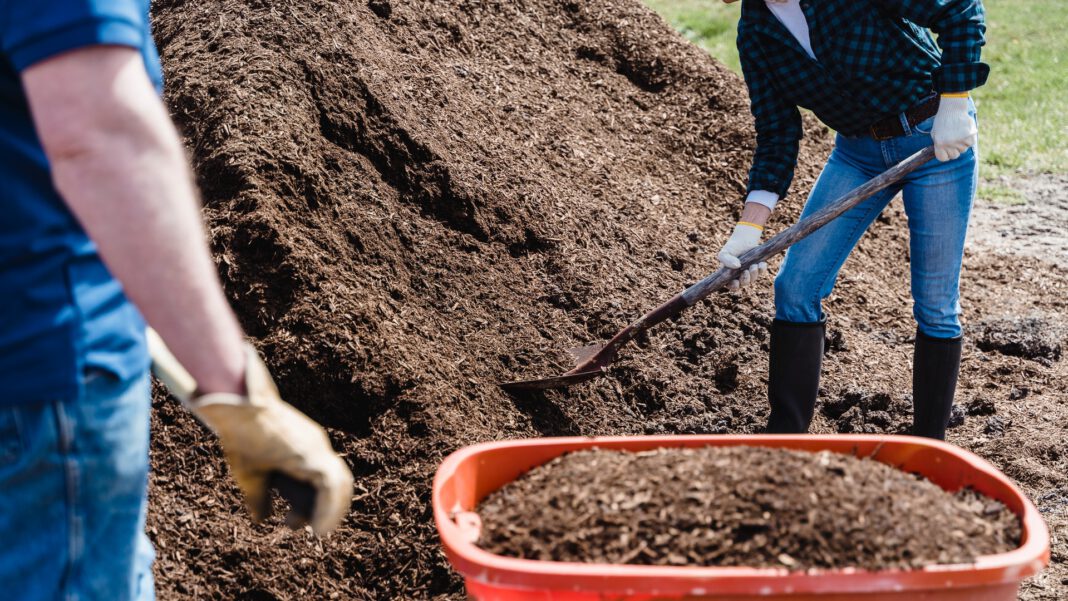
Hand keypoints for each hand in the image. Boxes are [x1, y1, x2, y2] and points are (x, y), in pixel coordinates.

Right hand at [147, 330, 353, 535]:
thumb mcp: (251, 475)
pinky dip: (329, 508)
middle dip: (328, 508)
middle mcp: (316, 446)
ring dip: (331, 511)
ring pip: (339, 484)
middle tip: (314, 529)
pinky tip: (319, 527)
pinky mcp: (312, 452)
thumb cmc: (241, 437)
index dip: (316, 503)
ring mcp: (317, 447)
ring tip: (319, 532)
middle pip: (336, 482)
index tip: (293, 523)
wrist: (238, 409)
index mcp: (303, 450)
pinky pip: (331, 486)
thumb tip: (262, 520)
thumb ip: (260, 498)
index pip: (322, 479)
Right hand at [717, 222, 767, 289]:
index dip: (734, 286)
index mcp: (730, 275)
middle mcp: (740, 276)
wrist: (743, 239)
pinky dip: (762, 269)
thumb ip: (726, 260)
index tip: (736, 281)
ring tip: (753, 265)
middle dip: (745, 279)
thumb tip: (737, 266)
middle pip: (743, 283)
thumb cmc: (732, 248)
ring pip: (753, 279)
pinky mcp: (758, 267)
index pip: (731, 285)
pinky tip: (760, 263)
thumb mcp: (725, 253)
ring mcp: (750, 272)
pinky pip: (761, 272)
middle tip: (746, 271)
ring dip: (754, 274)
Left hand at [931, 95, 976, 161]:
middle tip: (954, 142)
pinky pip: (970, 144)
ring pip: (963, 150)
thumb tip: (943, 154)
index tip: (947, 151)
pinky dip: (969, 139)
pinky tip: (965, 132)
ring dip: (962, 144)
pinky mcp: (969, 135)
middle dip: (954, 150)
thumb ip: (938, 145)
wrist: (952, 109)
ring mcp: (959, 140)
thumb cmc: (942, 121)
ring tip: (958, 134)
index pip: (943, 158)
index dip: (945, 155)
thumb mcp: (935, 134)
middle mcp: (949, 143)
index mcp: (939, 143)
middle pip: (954, 156)